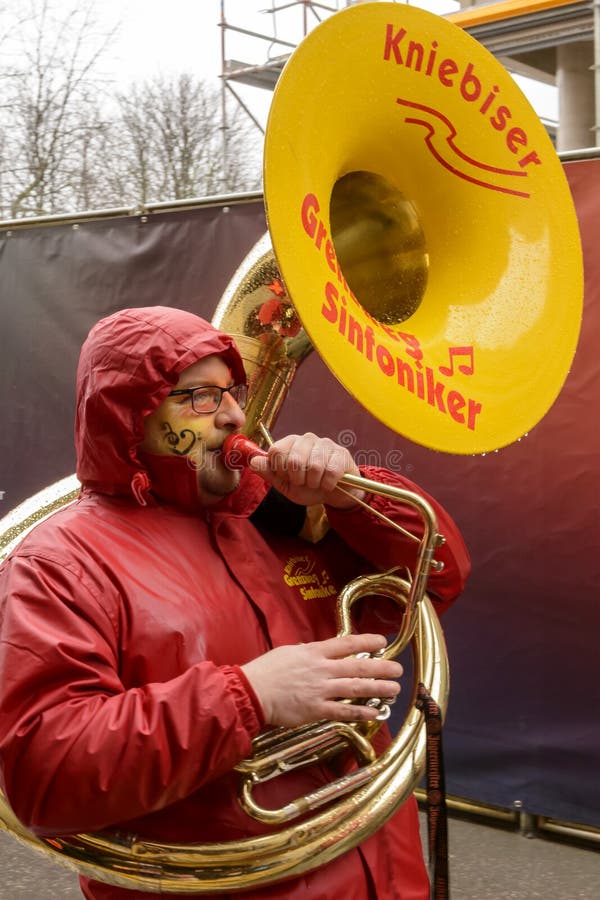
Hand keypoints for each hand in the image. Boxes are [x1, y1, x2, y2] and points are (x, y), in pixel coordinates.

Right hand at [241, 634, 402, 726]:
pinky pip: (344, 711)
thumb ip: (308, 653)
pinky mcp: (316, 709)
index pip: (346, 644)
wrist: (251, 691)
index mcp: (314, 652)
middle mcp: (321, 669)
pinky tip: (375, 711)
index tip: (382, 642)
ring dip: (378, 688)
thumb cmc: (266, 670)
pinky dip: (361, 711)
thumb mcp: (289, 652)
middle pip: (358, 666)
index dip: (367, 642)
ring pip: (356, 688)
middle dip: (381, 667)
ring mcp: (320, 690)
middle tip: (398, 669)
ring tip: (395, 689)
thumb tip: (320, 652)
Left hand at [248, 433, 365, 507]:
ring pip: (314, 467)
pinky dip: (327, 484)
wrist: (334, 493)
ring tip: (316, 483)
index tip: (287, 477)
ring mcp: (325, 444)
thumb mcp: (285, 484)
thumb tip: (253, 461)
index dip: (280, 470)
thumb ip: (269, 472)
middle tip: (303, 482)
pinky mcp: (341, 453)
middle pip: (294, 460)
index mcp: (290, 443)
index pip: (276, 451)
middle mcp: (307, 439)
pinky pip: (330, 472)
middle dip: (298, 479)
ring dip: (313, 483)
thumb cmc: (308, 487)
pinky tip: (328, 484)